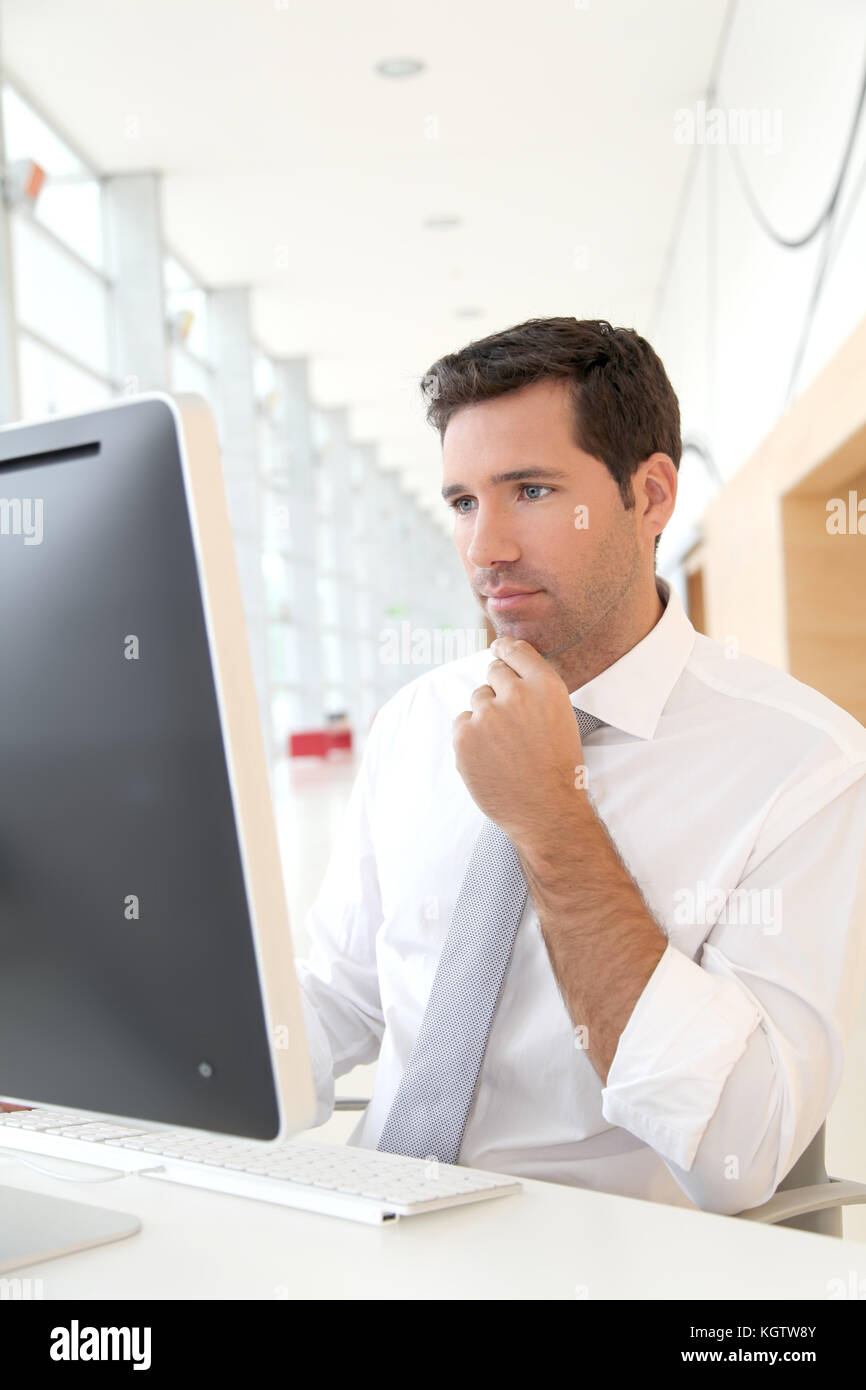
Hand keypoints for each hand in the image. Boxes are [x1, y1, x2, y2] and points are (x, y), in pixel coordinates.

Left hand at [452, 635, 585, 845]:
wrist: (546, 811)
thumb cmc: (558, 767)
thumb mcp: (561, 717)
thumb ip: (535, 689)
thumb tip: (504, 667)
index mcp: (545, 686)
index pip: (516, 650)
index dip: (505, 650)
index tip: (498, 649)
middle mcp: (515, 694)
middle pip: (494, 672)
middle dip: (499, 690)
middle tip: (510, 720)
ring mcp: (486, 714)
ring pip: (477, 699)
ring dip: (486, 715)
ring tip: (505, 746)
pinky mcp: (464, 736)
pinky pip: (461, 722)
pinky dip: (471, 737)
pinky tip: (490, 757)